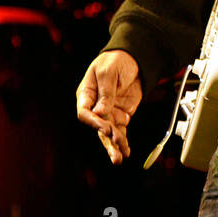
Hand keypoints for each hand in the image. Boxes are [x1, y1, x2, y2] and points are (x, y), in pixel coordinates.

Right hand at [76, 50, 142, 164]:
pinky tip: (126, 151)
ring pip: (109, 133)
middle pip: (97, 128)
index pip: (85, 113)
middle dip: (106, 140)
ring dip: (115, 145)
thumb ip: (105, 93)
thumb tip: (100, 112)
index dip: (94, 122)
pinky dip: (123, 141)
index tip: (105, 127)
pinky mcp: (120, 115)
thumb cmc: (115, 61)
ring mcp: (108, 112)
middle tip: (114, 150)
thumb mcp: (108, 72)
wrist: (133, 60)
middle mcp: (95, 107)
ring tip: (120, 157)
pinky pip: (120, 131)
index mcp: (86, 94)